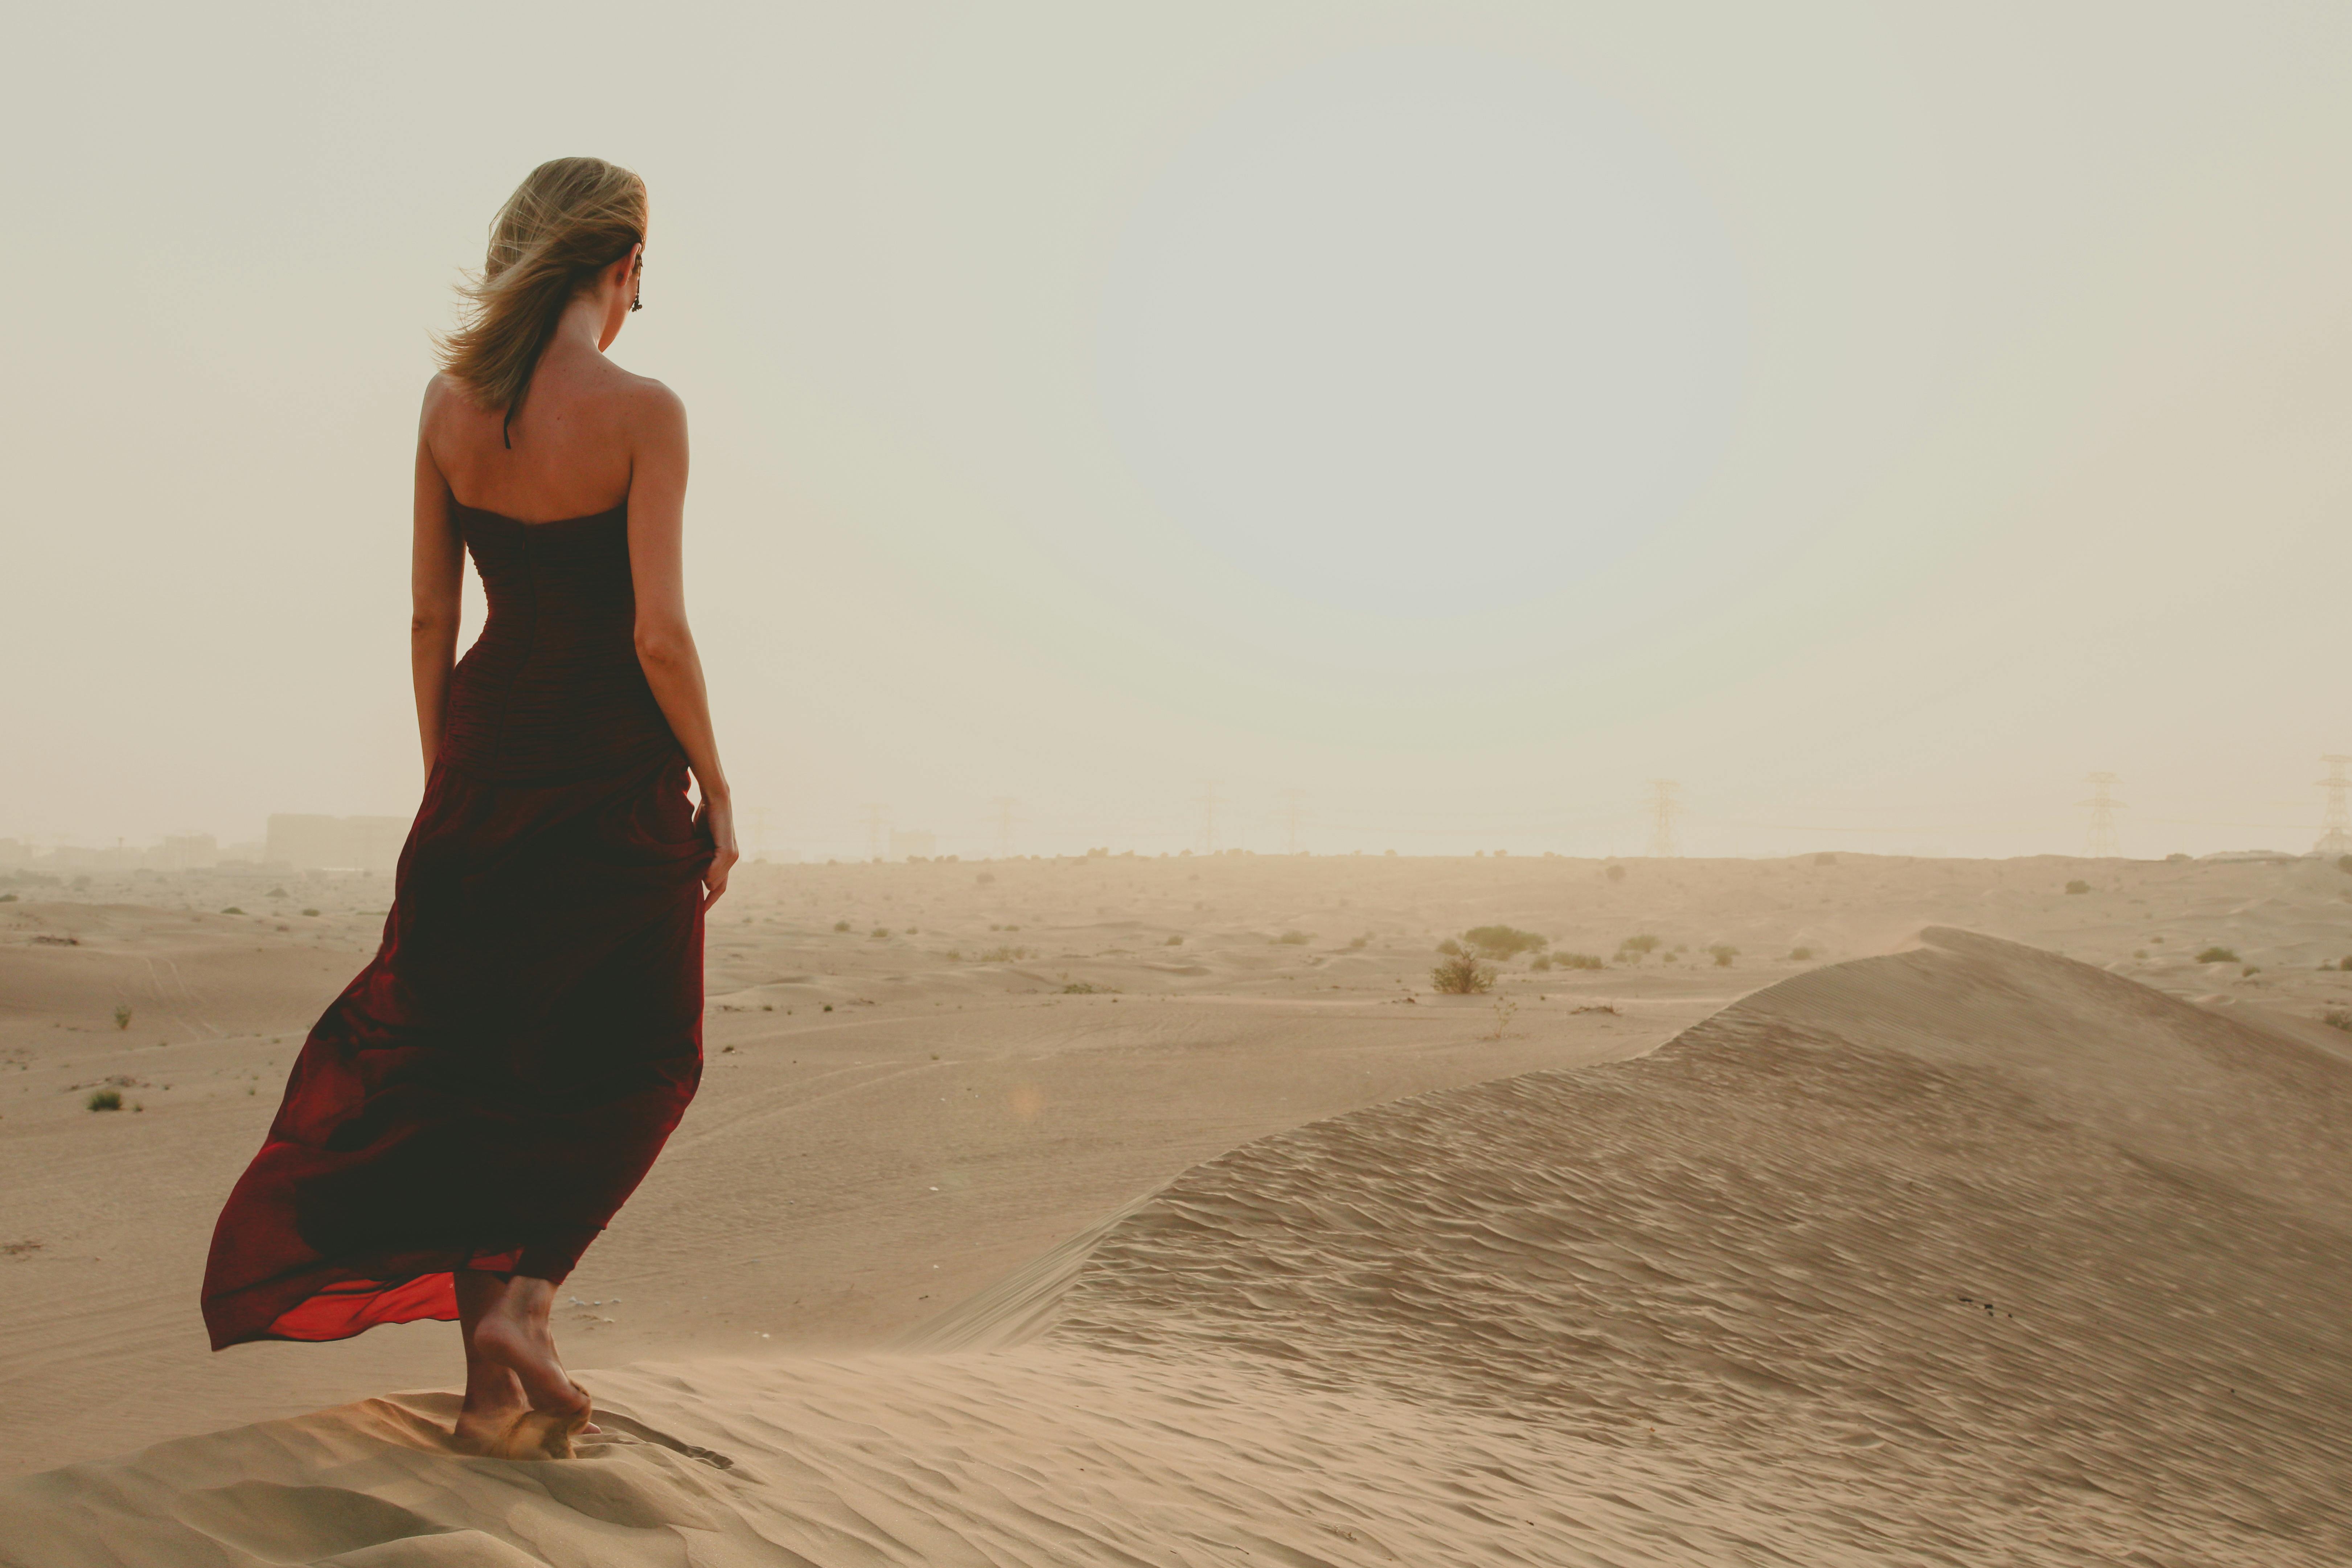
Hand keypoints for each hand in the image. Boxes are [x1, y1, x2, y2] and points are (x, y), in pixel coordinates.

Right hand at [694, 790, 738, 910]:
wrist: (714, 800)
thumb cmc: (705, 818)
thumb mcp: (699, 842)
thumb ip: (696, 858)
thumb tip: (688, 872)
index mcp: (724, 859)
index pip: (719, 886)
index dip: (710, 900)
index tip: (700, 913)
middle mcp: (731, 859)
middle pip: (719, 887)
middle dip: (707, 899)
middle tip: (694, 911)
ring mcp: (731, 856)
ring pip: (715, 880)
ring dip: (703, 884)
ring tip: (688, 892)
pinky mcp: (727, 849)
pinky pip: (716, 870)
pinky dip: (708, 875)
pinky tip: (700, 878)